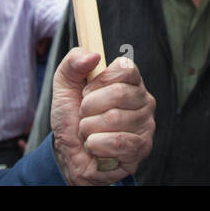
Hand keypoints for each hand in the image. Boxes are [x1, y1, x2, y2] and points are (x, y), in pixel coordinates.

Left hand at [50, 48, 154, 184]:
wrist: (67, 155)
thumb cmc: (72, 119)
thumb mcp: (64, 86)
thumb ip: (73, 63)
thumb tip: (93, 55)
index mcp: (130, 82)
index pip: (125, 68)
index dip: (100, 80)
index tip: (87, 91)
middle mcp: (144, 101)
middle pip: (118, 93)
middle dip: (89, 107)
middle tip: (85, 116)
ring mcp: (146, 125)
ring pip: (114, 118)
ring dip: (89, 128)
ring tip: (90, 133)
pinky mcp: (141, 148)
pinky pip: (117, 142)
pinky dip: (96, 145)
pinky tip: (96, 147)